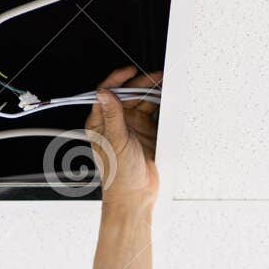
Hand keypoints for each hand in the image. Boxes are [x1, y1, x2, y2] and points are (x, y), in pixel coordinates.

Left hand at [84, 66, 160, 210]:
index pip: (105, 94)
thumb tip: (104, 93)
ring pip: (142, 102)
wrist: (136, 196)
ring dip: (153, 93)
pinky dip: (161, 106)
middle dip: (141, 84)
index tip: (129, 72)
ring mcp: (132, 127)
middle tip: (157, 78)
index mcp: (100, 123)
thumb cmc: (119, 176)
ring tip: (165, 86)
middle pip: (127, 95)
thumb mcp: (116, 141)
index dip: (117, 80)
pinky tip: (168, 100)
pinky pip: (154, 113)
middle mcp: (115, 123)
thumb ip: (112, 116)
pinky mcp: (147, 133)